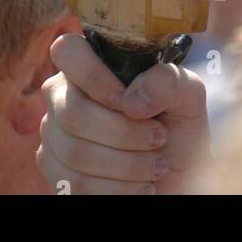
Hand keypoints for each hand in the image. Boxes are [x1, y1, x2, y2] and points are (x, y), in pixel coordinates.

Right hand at [37, 33, 209, 195]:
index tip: (131, 104)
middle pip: (73, 112)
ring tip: (156, 166)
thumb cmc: (178, 126)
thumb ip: (168, 81)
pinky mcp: (56, 174)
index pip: (67, 51)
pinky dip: (116, 190)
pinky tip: (140, 186)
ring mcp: (54, 135)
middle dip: (125, 133)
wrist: (179, 173)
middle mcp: (63, 96)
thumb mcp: (187, 95)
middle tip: (159, 139)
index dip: (95, 78)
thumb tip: (131, 100)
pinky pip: (75, 185)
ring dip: (127, 165)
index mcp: (90, 64)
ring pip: (75, 152)